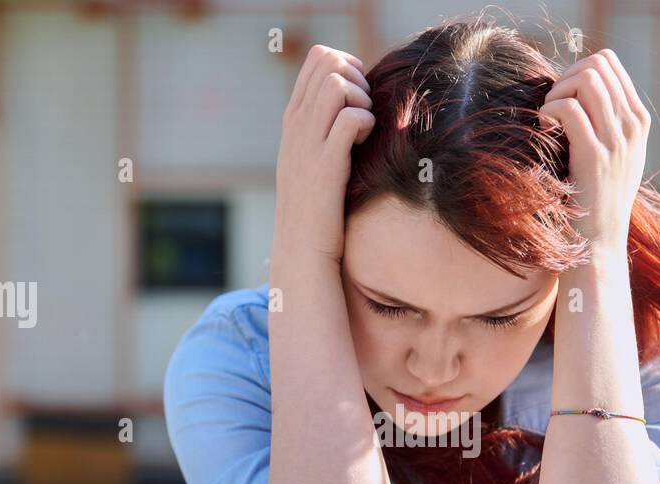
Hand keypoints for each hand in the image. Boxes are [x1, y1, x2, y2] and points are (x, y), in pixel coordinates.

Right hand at [274, 45, 373, 264]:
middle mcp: (297, 125)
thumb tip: (352, 104)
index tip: (360, 95)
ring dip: (361, 97)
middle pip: (328, 62)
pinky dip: (365, 122)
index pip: (317, 60)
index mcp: (294, 119)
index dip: (348, 65)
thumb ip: (323, 128)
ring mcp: (309, 143)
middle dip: (357, 77)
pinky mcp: (327, 164)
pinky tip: (366, 141)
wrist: (302, 248)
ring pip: (336, 84)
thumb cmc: (315, 207)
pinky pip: (350, 119)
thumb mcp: (310, 160)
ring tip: (365, 125)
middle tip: (365, 109)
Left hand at [538, 50, 649, 254]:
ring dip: (557, 92)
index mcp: (638, 122)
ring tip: (547, 117)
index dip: (576, 69)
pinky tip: (543, 129)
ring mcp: (617, 142)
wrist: (599, 243)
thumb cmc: (596, 199)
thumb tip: (582, 86)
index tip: (563, 97)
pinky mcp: (595, 157)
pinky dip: (549, 111)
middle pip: (597, 65)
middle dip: (564, 77)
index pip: (609, 63)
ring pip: (586, 81)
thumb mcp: (616, 157)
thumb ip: (609, 122)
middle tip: (551, 106)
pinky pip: (569, 109)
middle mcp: (633, 127)